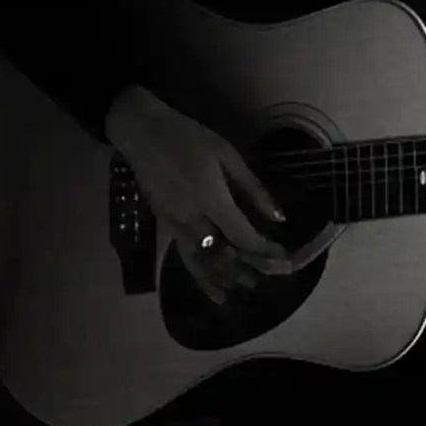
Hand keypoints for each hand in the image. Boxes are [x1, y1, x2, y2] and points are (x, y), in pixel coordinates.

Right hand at [106, 85, 330, 303]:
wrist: (141, 132)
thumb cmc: (188, 138)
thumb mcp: (227, 155)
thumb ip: (253, 189)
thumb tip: (278, 217)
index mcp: (210, 199)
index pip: (243, 236)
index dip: (265, 250)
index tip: (284, 256)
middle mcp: (193, 220)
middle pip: (226, 254)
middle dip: (253, 266)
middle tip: (277, 274)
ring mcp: (176, 226)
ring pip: (206, 263)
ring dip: (229, 277)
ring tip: (249, 286)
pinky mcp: (166, 227)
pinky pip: (188, 259)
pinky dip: (203, 279)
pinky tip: (216, 293)